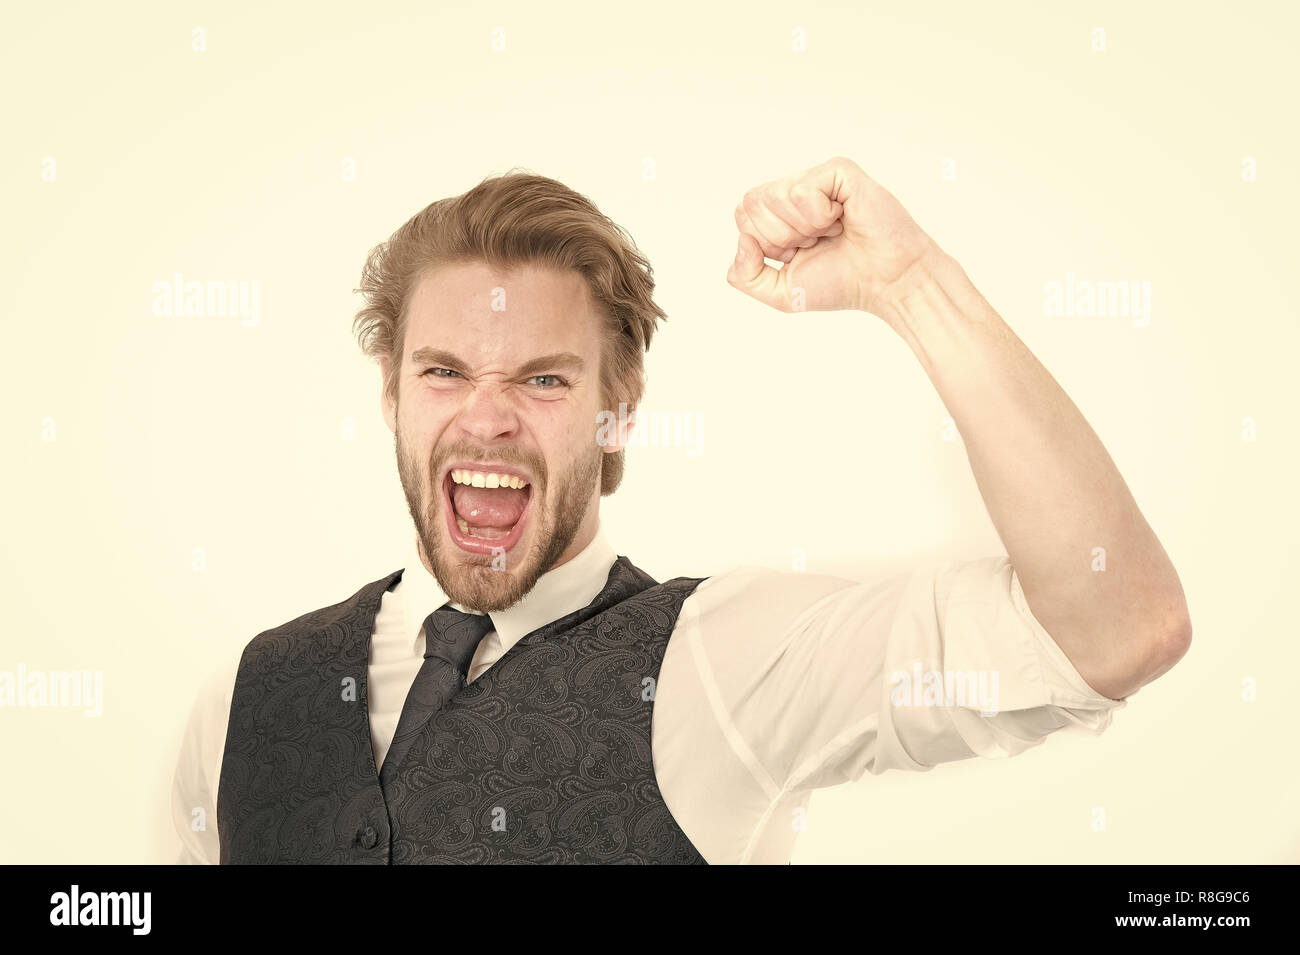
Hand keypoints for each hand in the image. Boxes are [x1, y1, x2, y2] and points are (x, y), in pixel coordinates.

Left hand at [726, 156, 937, 315]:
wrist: (887, 283)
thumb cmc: (842, 283)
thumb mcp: (781, 292)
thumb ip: (746, 276)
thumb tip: (742, 240)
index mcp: (780, 213)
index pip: (743, 215)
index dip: (766, 243)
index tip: (800, 253)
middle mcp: (796, 190)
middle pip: (751, 203)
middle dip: (780, 236)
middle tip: (816, 242)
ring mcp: (817, 178)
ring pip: (774, 196)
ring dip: (802, 228)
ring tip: (832, 231)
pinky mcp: (838, 171)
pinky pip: (801, 192)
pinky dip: (820, 217)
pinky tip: (843, 219)